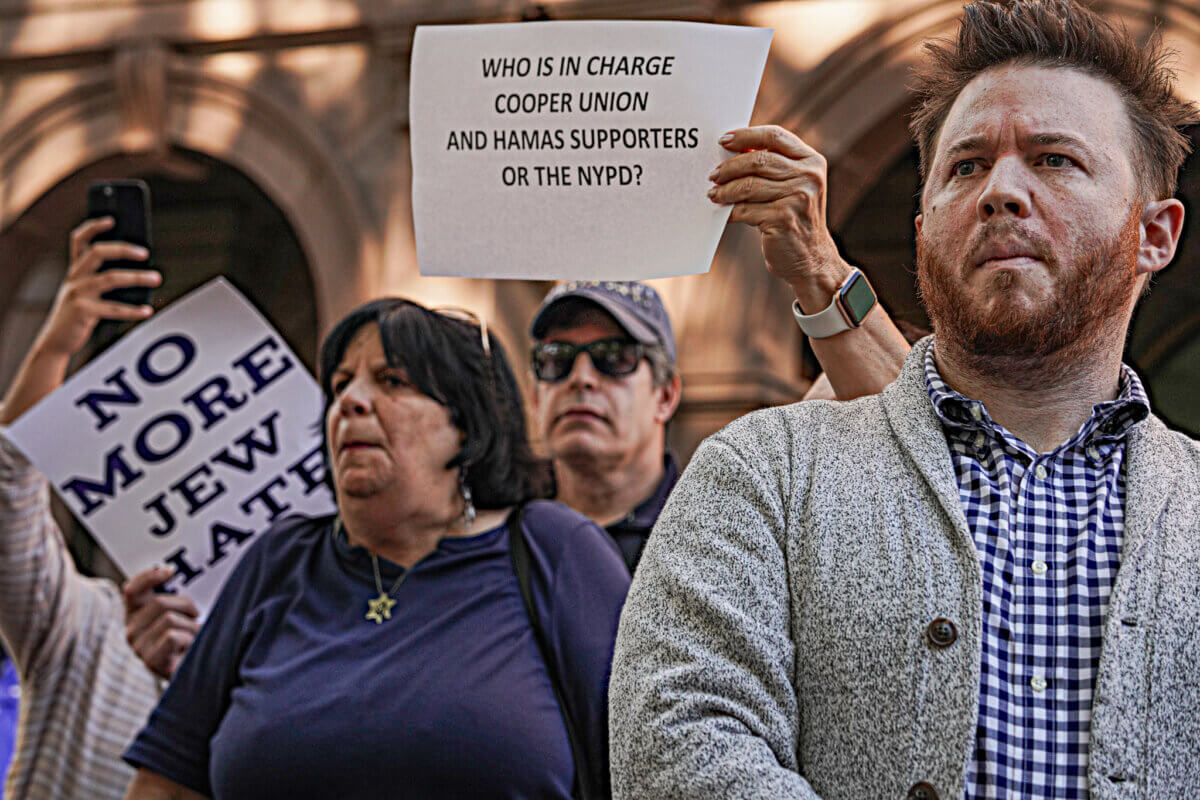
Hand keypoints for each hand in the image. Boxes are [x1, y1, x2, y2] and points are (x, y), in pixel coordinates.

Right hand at [34, 217, 159, 359]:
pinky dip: (132, 311)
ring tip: (156, 278)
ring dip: (137, 277)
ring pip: (110, 278)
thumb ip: (102, 279)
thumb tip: (138, 271)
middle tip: (145, 253)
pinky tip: (147, 310)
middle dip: (123, 249)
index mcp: (75, 270)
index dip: (94, 227)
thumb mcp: (85, 292)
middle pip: (99, 252)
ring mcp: (78, 293)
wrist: (56, 340)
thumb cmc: (77, 314)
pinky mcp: (83, 311)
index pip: (79, 240)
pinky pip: (113, 309)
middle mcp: (75, 277)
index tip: (112, 219)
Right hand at [122, 567, 199, 679]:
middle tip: (195, 619)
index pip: (132, 590)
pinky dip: (188, 640)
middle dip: (186, 606)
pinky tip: (188, 650)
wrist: (195, 673)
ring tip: (191, 640)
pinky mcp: (150, 660)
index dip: (148, 577)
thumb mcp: (179, 615)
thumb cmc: (189, 639)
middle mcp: (131, 630)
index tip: (171, 571)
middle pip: (160, 602)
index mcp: (135, 615)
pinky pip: (172, 636)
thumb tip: (174, 572)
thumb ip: (172, 599)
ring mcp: (139, 647)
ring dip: (191, 627)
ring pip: (170, 619)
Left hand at [708, 126, 850, 305]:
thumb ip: (773, 167)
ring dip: (726, 191)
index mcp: (811, 161)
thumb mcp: (794, 187)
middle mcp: (808, 177)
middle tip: (713, 175)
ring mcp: (798, 198)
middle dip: (730, 167)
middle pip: (758, 160)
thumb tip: (732, 151)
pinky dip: (731, 211)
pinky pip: (747, 210)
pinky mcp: (784, 219)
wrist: (811, 259)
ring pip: (749, 185)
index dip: (746, 135)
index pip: (775, 136)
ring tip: (714, 195)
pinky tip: (725, 213)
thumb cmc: (795, 218)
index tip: (724, 140)